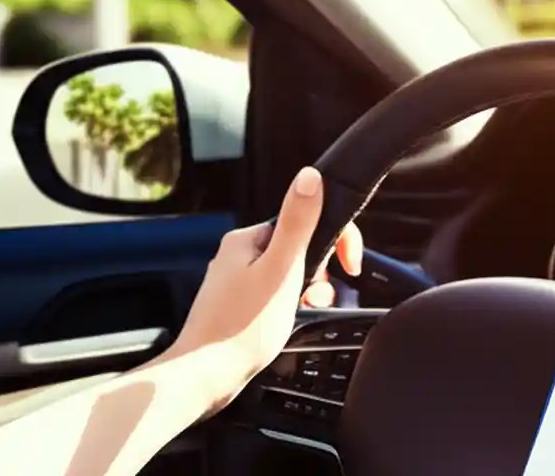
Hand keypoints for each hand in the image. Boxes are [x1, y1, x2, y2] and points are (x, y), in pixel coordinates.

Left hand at [158, 167, 362, 412]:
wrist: (205, 377)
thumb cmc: (241, 329)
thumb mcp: (281, 270)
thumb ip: (297, 223)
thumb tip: (309, 176)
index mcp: (247, 239)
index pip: (304, 220)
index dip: (335, 241)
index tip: (349, 266)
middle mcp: (238, 255)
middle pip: (299, 249)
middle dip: (317, 273)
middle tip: (312, 298)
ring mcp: (235, 282)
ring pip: (288, 275)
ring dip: (303, 293)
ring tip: (297, 314)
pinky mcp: (236, 307)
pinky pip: (274, 297)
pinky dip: (287, 308)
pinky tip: (283, 324)